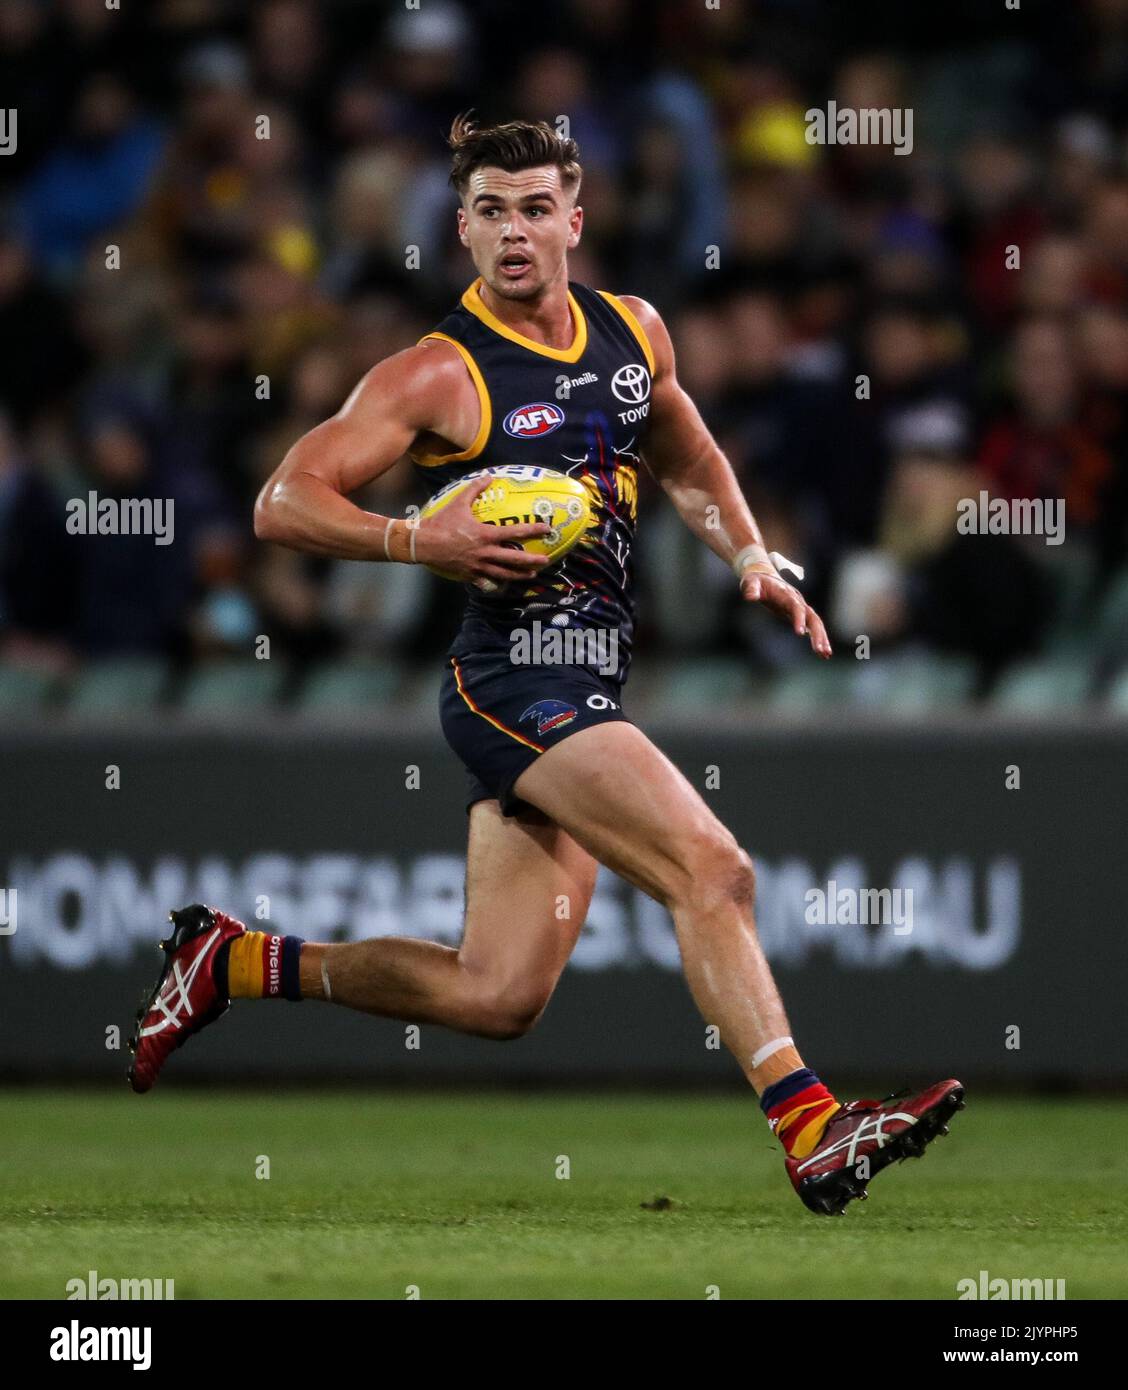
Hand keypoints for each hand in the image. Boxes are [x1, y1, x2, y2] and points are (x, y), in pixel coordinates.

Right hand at [411, 476, 553, 587]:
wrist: (423, 543)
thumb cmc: (441, 522)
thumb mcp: (458, 503)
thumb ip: (475, 489)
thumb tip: (488, 476)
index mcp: (486, 534)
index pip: (515, 532)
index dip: (533, 530)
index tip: (546, 529)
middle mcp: (485, 552)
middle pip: (514, 559)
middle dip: (532, 560)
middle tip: (546, 561)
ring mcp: (478, 566)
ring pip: (504, 574)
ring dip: (520, 575)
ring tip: (531, 574)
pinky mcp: (469, 575)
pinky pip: (486, 582)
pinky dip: (497, 584)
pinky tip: (505, 585)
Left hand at [740, 565, 831, 657]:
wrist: (765, 577)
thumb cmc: (756, 581)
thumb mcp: (750, 582)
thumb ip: (750, 589)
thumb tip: (749, 597)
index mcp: (786, 594)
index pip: (796, 607)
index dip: (799, 618)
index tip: (800, 633)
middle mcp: (797, 601)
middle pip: (812, 617)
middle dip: (817, 633)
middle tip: (820, 650)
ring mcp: (800, 607)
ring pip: (815, 623)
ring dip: (821, 638)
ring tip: (826, 655)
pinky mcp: (800, 615)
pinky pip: (812, 627)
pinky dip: (819, 639)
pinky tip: (823, 654)